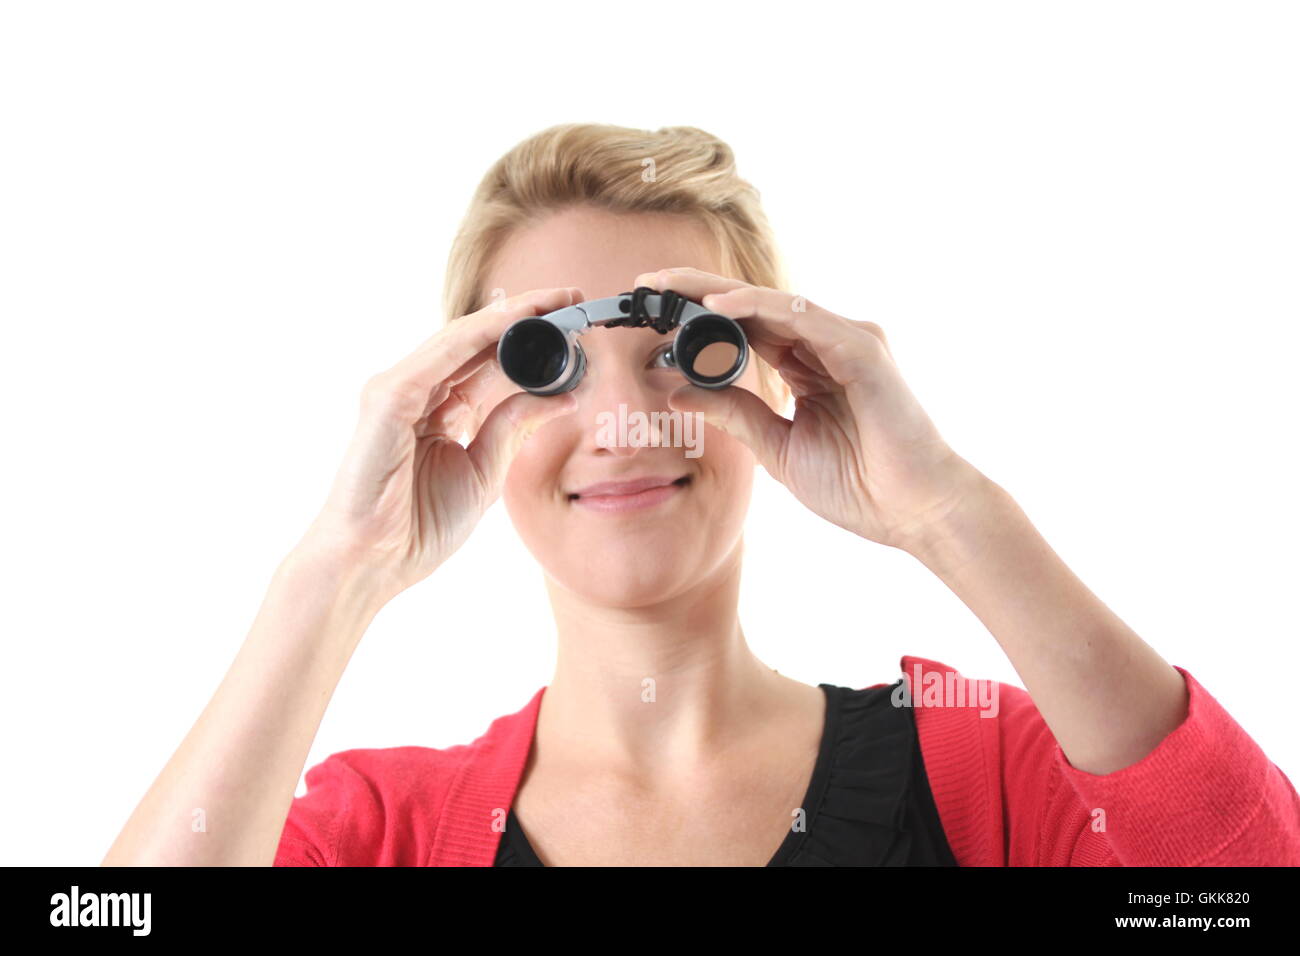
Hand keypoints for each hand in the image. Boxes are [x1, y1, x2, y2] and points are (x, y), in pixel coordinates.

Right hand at [297, 287, 582, 603]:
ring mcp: (397, 390)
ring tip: (552, 300)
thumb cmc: (416, 526)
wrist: (373, 563)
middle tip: (569, 296)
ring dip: (508, 316)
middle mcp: (416, 391)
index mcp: (437, 410)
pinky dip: (480, 334)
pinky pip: (443, 356)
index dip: (527, 339)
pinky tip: (514, 321)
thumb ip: (513, 427)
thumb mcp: (484, 471)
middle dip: (523, 316)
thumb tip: (563, 396)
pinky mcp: (388, 397)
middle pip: (475, 341)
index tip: (569, 321)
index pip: (486, 361)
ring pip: (461, 338)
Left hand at [634, 267, 988, 555]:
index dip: (698, 316)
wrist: (912, 512)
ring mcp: (846, 342)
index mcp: (806, 367)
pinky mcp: (862, 349)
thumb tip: (678, 391)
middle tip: (650, 281)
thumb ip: (736, 413)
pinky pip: (804, 318)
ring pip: (774, 303)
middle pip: (754, 306)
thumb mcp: (777, 448)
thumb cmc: (859, 484)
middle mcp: (826, 344)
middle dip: (700, 290)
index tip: (653, 310)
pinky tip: (720, 306)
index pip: (745, 328)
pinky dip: (760, 308)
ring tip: (672, 286)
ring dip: (720, 292)